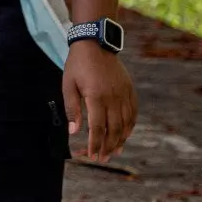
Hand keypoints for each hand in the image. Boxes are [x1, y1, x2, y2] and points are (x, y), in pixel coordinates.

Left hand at [62, 41, 135, 161]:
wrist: (96, 42)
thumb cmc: (78, 65)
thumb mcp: (68, 85)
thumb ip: (71, 109)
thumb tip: (73, 132)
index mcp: (96, 96)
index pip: (97, 127)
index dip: (95, 144)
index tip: (92, 155)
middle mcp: (113, 97)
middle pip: (114, 129)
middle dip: (108, 146)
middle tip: (102, 159)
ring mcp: (123, 93)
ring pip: (126, 123)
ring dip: (121, 140)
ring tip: (114, 152)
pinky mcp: (129, 89)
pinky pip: (133, 112)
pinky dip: (130, 126)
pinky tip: (126, 135)